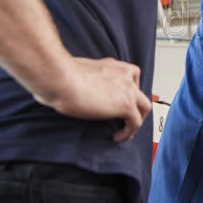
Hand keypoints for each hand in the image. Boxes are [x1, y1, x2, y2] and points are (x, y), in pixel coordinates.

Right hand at [33, 57, 152, 142]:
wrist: (61, 79)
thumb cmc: (58, 75)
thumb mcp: (71, 71)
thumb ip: (74, 77)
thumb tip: (60, 87)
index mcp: (111, 65)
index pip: (130, 76)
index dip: (127, 91)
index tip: (117, 101)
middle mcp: (123, 74)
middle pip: (140, 91)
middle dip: (135, 107)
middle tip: (125, 119)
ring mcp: (128, 89)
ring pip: (144, 107)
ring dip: (136, 120)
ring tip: (125, 131)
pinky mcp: (126, 105)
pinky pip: (135, 122)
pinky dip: (128, 132)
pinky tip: (116, 137)